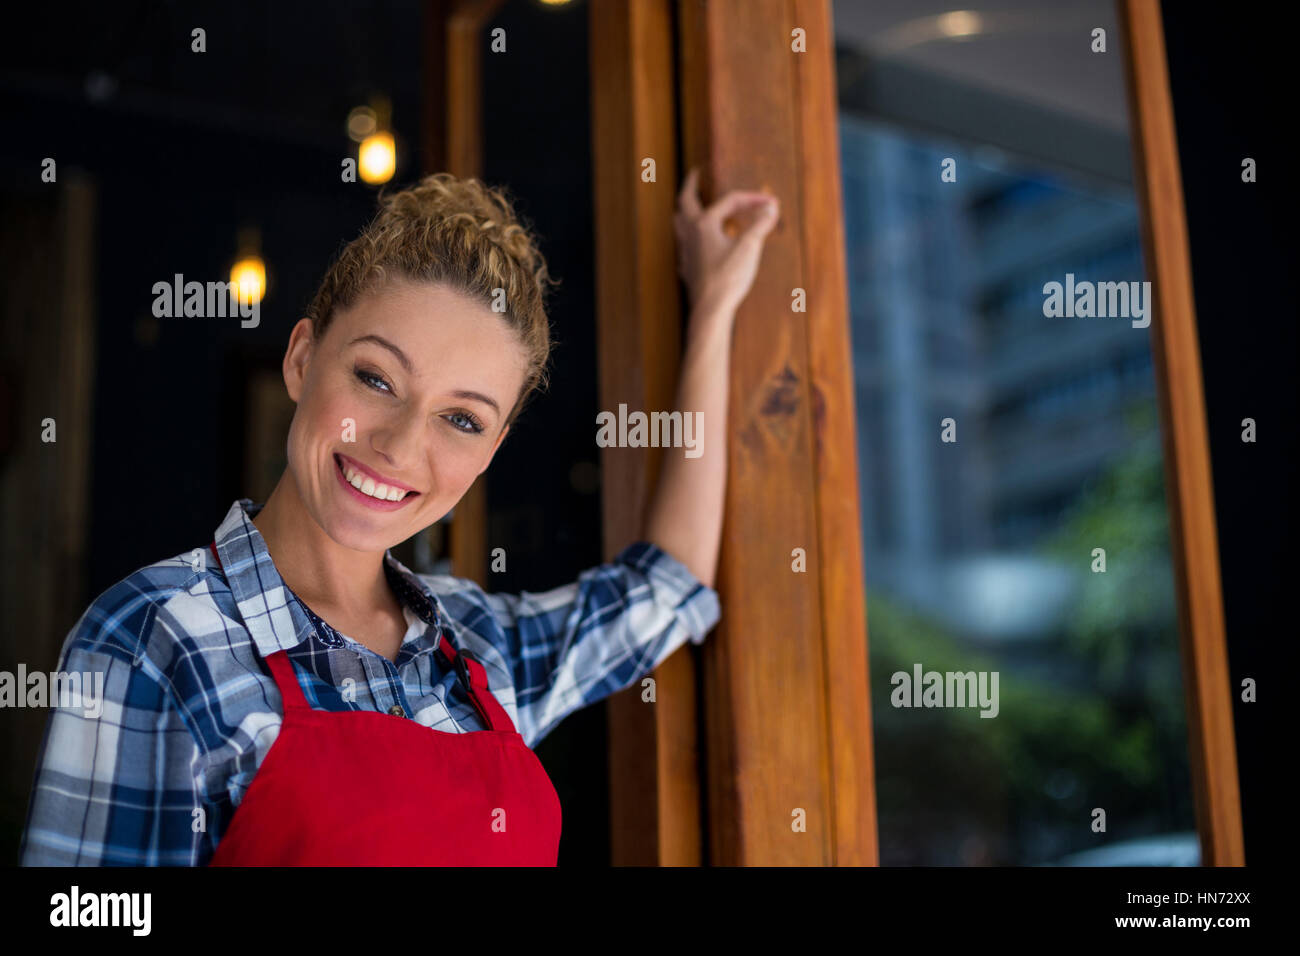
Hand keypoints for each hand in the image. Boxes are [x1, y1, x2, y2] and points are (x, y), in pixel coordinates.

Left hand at [674, 167, 779, 312]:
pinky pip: (683, 246)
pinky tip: (692, 244)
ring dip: (685, 210)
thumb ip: (760, 225)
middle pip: (686, 202)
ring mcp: (686, 251)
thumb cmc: (728, 278)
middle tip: (696, 174)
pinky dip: (688, 237)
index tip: (771, 203)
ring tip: (689, 205)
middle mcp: (691, 234)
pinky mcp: (688, 268)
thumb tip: (772, 206)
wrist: (710, 310)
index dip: (751, 199)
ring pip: (679, 223)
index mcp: (705, 224)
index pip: (729, 201)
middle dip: (692, 185)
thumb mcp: (749, 248)